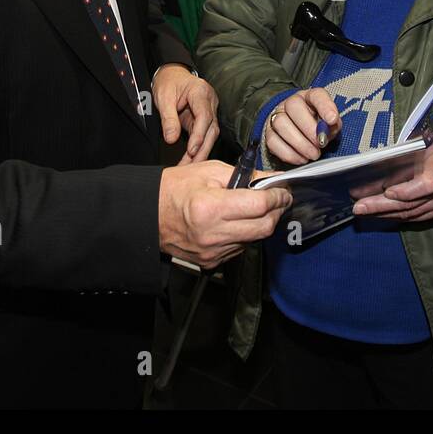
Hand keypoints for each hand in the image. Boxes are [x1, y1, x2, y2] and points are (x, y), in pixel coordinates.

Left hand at [153, 64, 218, 163]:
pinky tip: (191, 159)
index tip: (192, 150)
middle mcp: (210, 102)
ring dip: (201, 151)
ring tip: (190, 166)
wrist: (172, 74)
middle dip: (202, 149)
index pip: (205, 117)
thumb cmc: (169, 82)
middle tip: (192, 166)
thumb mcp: (164, 98)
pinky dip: (198, 147)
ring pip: (210, 134)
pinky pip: (204, 134)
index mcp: (201, 93)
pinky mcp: (205, 118)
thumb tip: (171, 139)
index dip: (199, 135)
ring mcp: (210, 110)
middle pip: (211, 129)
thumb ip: (168, 119)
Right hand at [157, 160, 290, 267]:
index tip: (284, 191)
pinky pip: (240, 248)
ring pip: (254, 239)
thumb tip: (273, 179)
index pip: (260, 205)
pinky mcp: (211, 262)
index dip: (278, 197)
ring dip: (261, 224)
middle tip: (278, 200)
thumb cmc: (175, 188)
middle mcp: (212, 234)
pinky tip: (237, 222)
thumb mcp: (210, 171)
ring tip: (254, 208)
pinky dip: (245, 235)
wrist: (148, 214)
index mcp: (210, 208)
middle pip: (264, 227)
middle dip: (276, 212)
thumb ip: (246, 175)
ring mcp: (212, 251)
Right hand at [264, 88, 340, 164]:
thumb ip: (332, 125)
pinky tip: (302, 159)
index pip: (316, 95)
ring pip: (281, 124)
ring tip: (313, 154)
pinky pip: (273, 142)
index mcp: (310, 97)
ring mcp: (276, 116)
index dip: (325, 106)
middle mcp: (290, 103)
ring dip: (299, 143)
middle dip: (309, 128)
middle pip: (293, 106)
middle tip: (320, 144)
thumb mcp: (330, 124)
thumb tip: (327, 131)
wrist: (300, 134)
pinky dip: (289, 153)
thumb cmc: (318, 128)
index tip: (332, 120)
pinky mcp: (268, 133)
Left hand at [352, 133, 432, 222]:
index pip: (426, 185)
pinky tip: (374, 213)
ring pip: (407, 213)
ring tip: (361, 210)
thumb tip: (374, 165)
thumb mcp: (423, 143)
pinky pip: (409, 217)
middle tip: (359, 207)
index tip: (388, 192)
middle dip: (381, 206)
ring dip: (381, 212)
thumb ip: (403, 155)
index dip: (407, 191)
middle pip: (410, 204)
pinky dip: (390, 215)